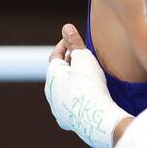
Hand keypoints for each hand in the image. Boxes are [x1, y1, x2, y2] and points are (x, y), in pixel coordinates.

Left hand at [45, 26, 131, 147]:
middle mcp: (51, 92)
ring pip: (63, 90)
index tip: (74, 40)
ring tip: (84, 78)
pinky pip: (70, 105)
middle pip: (59, 73)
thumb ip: (74, 42)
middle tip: (81, 57)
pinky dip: (76, 98)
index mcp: (52, 75)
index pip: (56, 55)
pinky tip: (85, 98)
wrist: (95, 118)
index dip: (66, 46)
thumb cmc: (90, 85)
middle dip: (68, 64)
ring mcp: (57, 108)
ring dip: (71, 82)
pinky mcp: (66, 121)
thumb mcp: (83, 58)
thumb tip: (66, 27)